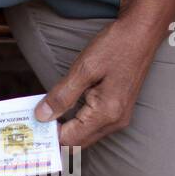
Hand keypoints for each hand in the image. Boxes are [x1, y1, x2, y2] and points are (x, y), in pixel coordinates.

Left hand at [35, 17, 159, 148]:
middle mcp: (115, 122)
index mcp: (106, 113)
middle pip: (79, 143)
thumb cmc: (117, 45)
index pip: (71, 139)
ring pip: (86, 136)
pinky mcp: (119, 111)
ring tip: (46, 114)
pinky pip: (93, 125)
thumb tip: (42, 116)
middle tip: (35, 120)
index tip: (32, 124)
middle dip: (57, 135)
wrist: (142, 32)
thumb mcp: (84, 68)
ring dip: (66, 129)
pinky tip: (64, 110)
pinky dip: (77, 122)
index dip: (49, 135)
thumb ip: (62, 95)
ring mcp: (119, 118)